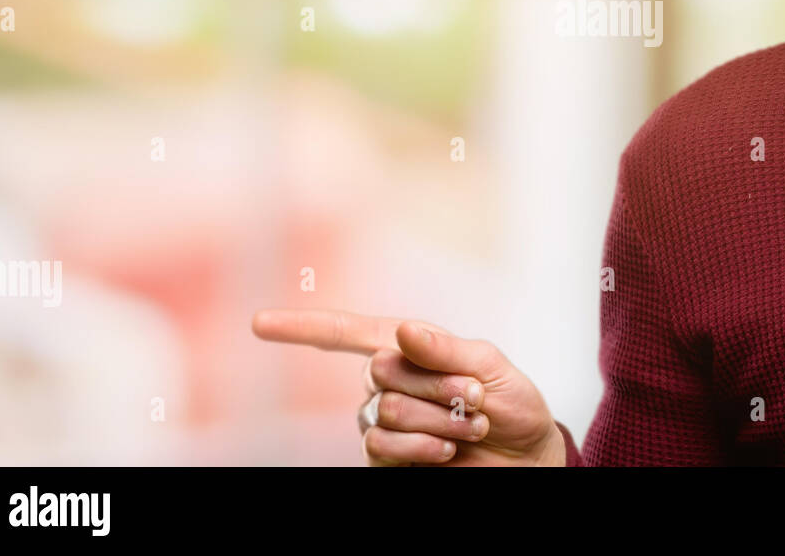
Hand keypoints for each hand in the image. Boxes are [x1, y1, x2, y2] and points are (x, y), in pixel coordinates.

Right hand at [252, 308, 565, 466]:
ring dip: (435, 419)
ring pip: (383, 412)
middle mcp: (388, 383)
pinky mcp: (389, 459)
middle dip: (435, 384)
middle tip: (474, 395)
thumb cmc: (512, 403)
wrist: (526, 458)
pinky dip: (421, 447)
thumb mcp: (490, 366)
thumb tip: (401, 331)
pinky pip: (381, 447)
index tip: (258, 324)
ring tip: (470, 423)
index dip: (301, 328)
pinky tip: (448, 449)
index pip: (345, 334)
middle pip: (379, 372)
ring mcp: (385, 422)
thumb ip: (444, 349)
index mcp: (407, 349)